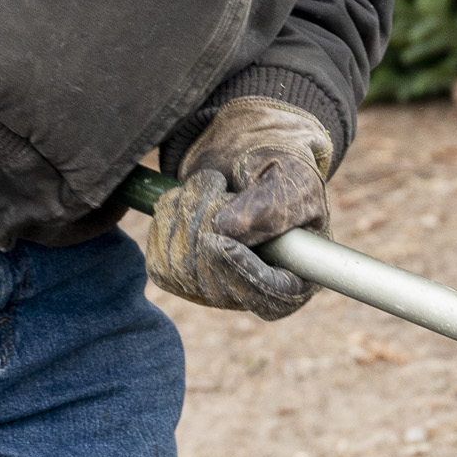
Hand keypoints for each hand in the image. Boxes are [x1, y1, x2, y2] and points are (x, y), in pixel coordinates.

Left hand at [146, 97, 333, 320]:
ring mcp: (214, 290)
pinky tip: (186, 199)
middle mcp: (253, 293)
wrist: (243, 160)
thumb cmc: (280, 171)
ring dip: (187, 212)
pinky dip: (167, 220)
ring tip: (208, 182)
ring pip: (184, 269)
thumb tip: (227, 230)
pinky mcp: (180, 278)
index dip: (241, 271)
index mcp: (296, 279)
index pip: (269, 296)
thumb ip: (271, 204)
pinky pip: (160, 261)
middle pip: (217, 282)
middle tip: (216, 180)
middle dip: (207, 223)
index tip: (217, 240)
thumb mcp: (292, 178)